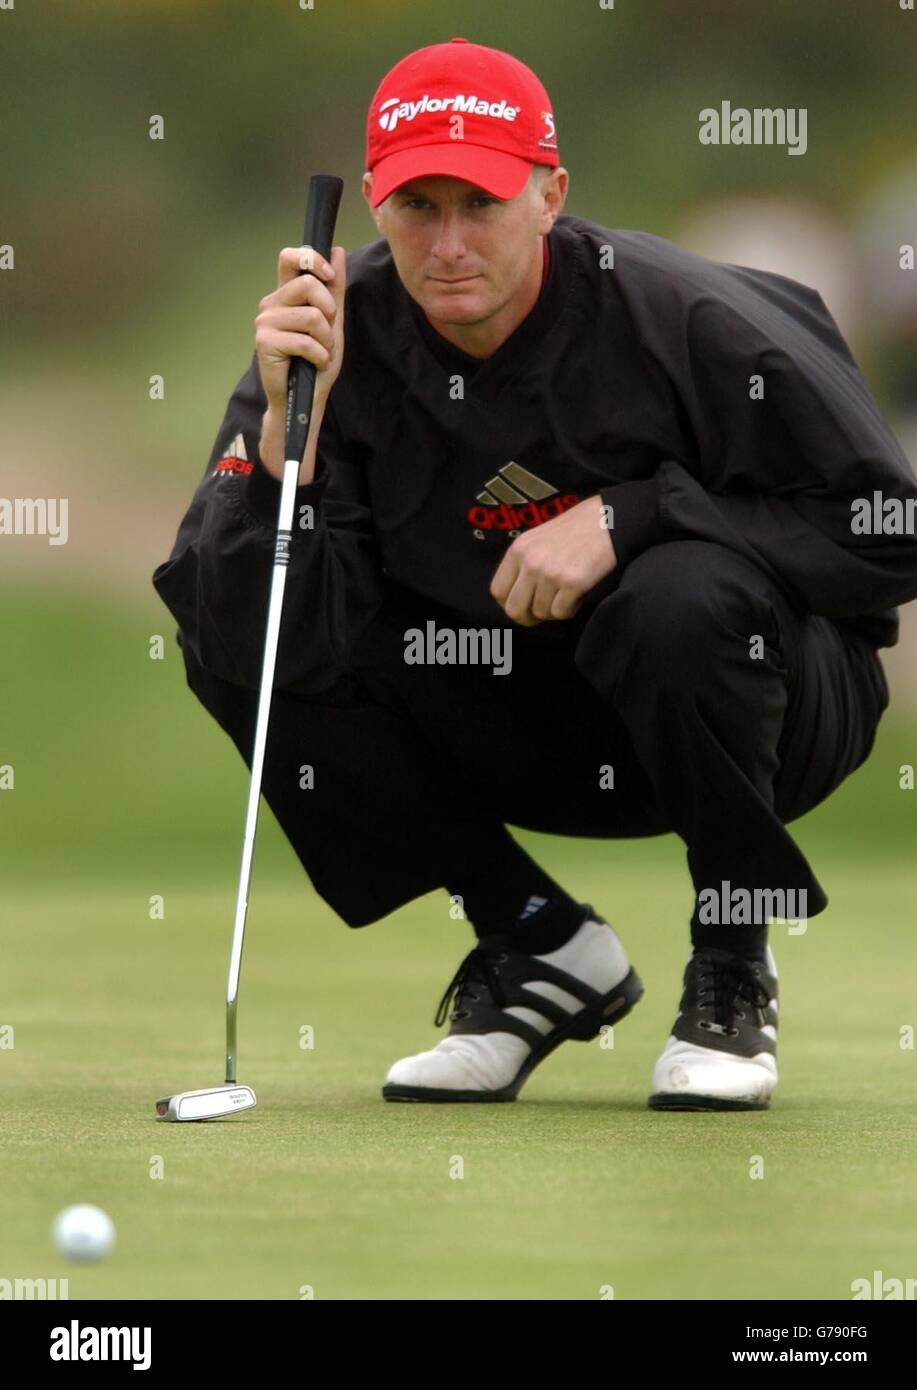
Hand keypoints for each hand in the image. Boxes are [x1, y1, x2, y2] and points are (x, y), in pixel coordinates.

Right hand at [255, 245, 346, 414]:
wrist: (306, 397)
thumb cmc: (317, 360)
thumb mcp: (333, 321)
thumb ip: (335, 288)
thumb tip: (337, 251)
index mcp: (286, 295)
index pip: (290, 258)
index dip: (312, 261)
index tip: (329, 277)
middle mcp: (272, 304)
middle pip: (308, 284)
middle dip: (329, 310)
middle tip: (327, 333)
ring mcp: (265, 322)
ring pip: (311, 316)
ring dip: (326, 339)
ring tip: (321, 352)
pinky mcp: (265, 342)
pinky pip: (305, 340)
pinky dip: (319, 355)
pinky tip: (315, 363)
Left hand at [489, 494, 616, 625]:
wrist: (609, 519)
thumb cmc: (576, 529)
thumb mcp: (538, 539)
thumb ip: (524, 563)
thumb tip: (517, 595)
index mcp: (518, 550)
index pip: (498, 590)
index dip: (509, 603)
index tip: (523, 606)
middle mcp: (530, 562)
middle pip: (514, 609)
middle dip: (528, 617)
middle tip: (543, 612)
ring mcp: (550, 573)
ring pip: (541, 613)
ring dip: (554, 609)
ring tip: (567, 593)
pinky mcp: (572, 583)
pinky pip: (562, 612)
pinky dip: (570, 608)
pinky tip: (578, 593)